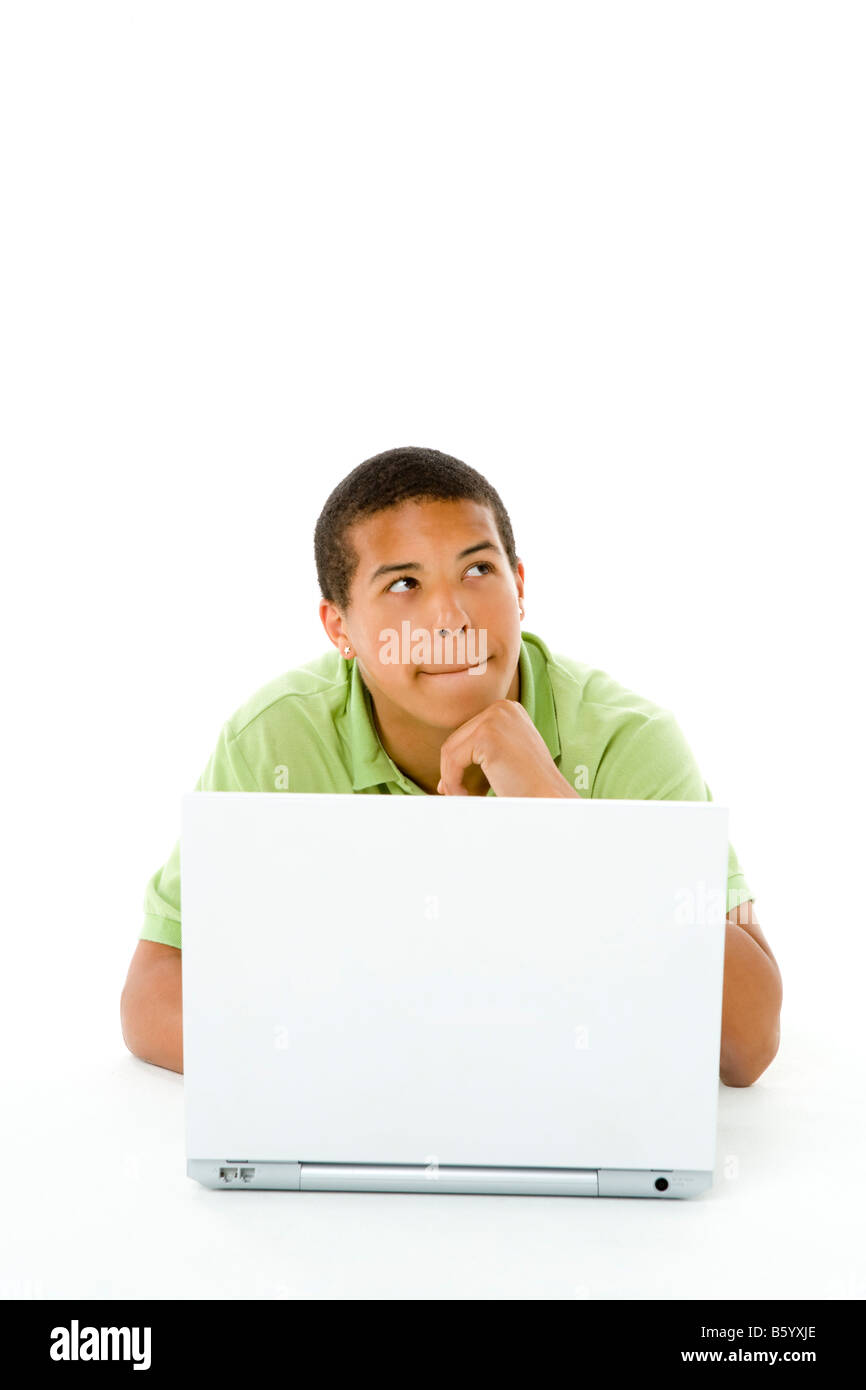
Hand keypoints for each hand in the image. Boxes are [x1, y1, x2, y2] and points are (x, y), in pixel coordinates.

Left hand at [436, 700, 580, 797]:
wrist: (549, 799)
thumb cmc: (531, 784)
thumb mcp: (508, 754)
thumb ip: (483, 748)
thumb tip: (448, 757)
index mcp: (509, 709)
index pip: (469, 733)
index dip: (458, 760)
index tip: (456, 784)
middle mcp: (502, 707)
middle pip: (457, 739)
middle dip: (451, 769)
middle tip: (452, 792)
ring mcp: (495, 718)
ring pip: (451, 750)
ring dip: (451, 777)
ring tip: (462, 796)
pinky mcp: (487, 735)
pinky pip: (453, 760)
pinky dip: (453, 781)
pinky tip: (465, 795)